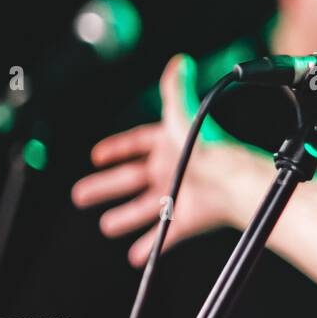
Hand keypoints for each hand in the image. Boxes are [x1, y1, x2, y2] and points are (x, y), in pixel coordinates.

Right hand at [72, 54, 254, 265]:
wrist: (236, 183)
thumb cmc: (211, 148)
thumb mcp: (185, 116)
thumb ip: (176, 91)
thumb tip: (179, 61)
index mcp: (171, 144)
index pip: (138, 144)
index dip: (117, 148)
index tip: (96, 155)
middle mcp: (174, 169)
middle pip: (131, 178)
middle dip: (106, 186)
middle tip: (80, 195)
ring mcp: (180, 194)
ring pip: (145, 208)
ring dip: (125, 217)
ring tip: (107, 225)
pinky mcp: (188, 218)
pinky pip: (165, 235)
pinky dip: (150, 246)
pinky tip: (136, 256)